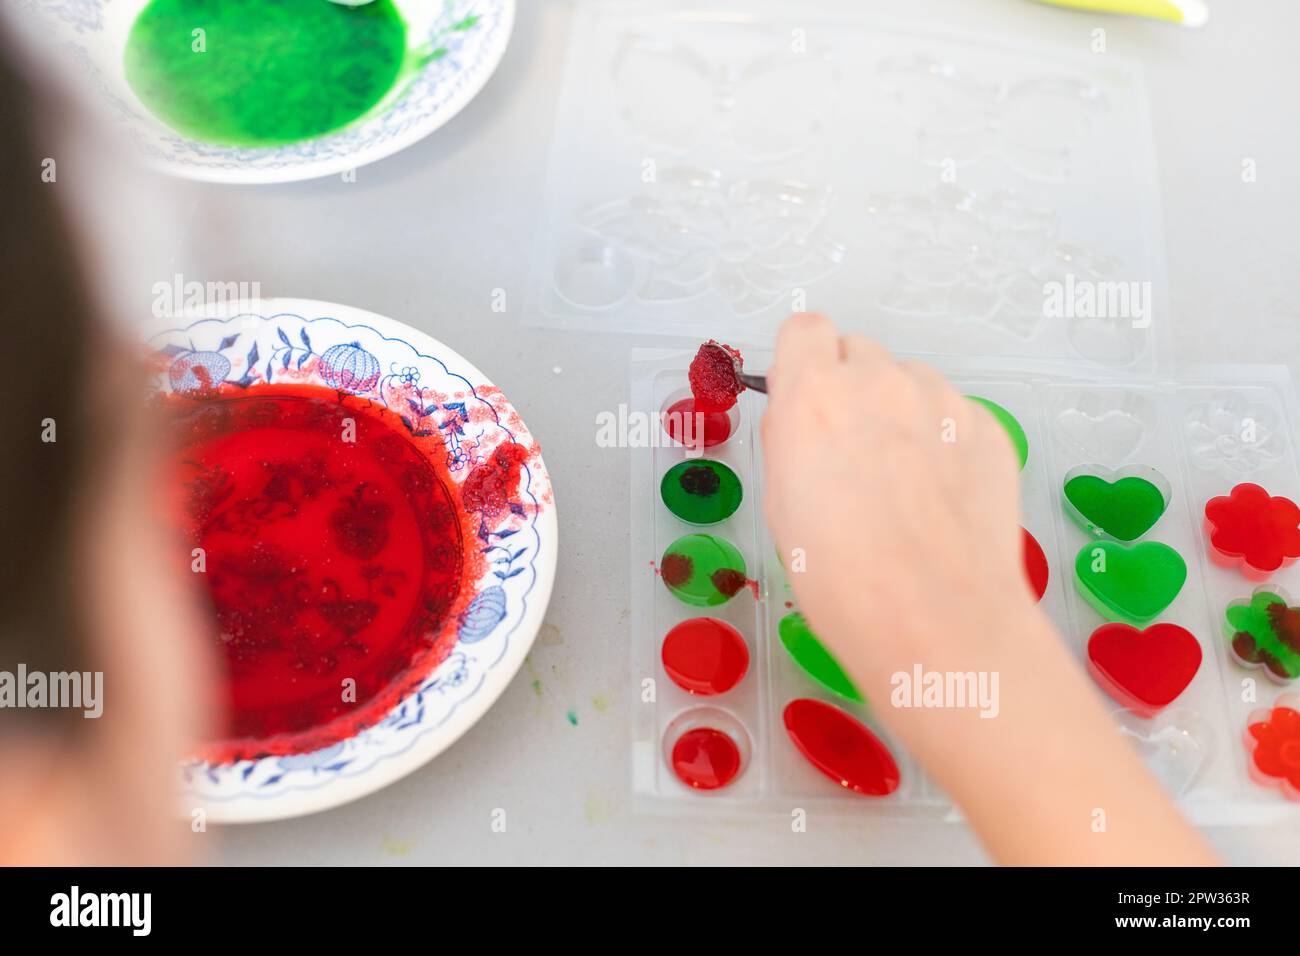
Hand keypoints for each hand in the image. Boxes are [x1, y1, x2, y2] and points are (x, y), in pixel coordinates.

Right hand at [761, 313, 1215, 865]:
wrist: (936, 618)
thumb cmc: (839, 576)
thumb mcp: (782, 505)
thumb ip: (791, 441)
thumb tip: (803, 422)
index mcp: (815, 394)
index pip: (805, 329)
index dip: (803, 362)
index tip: (804, 398)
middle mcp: (881, 380)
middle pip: (859, 353)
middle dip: (851, 389)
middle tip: (853, 453)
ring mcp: (943, 401)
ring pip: (911, 383)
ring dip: (901, 414)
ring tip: (904, 485)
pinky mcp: (990, 430)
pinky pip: (955, 417)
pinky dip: (945, 444)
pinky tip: (942, 502)